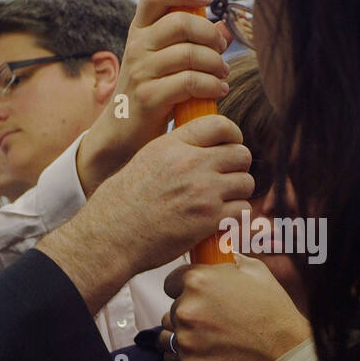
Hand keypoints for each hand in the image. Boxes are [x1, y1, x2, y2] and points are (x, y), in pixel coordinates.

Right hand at [38, 116, 252, 315]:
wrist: (113, 235)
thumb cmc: (124, 202)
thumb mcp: (147, 159)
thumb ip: (177, 149)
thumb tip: (206, 146)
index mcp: (173, 144)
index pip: (220, 125)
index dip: (233, 135)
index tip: (231, 145)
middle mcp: (191, 163)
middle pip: (241, 154)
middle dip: (238, 166)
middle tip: (228, 178)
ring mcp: (203, 191)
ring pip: (246, 183)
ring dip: (238, 192)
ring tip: (223, 201)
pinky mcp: (210, 219)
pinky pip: (242, 210)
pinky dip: (235, 216)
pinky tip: (220, 219)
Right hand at [76, 0, 231, 194]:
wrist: (123, 133)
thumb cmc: (150, 93)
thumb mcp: (166, 62)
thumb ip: (193, 42)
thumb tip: (225, 27)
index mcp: (140, 31)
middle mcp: (137, 46)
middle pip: (181, 22)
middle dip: (210, 34)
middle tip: (221, 49)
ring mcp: (141, 71)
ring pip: (190, 53)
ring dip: (216, 64)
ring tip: (222, 75)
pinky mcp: (149, 96)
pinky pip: (190, 82)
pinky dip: (212, 85)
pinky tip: (219, 90)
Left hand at [158, 254, 311, 360]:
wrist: (287, 359)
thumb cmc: (275, 315)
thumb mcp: (258, 273)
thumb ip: (229, 261)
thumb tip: (220, 255)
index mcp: (199, 281)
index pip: (171, 281)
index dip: (185, 288)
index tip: (198, 297)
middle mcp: (187, 310)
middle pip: (172, 309)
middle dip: (189, 314)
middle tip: (214, 322)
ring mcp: (186, 341)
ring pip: (167, 335)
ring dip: (183, 336)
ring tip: (210, 340)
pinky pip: (173, 359)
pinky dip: (186, 358)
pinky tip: (209, 356)